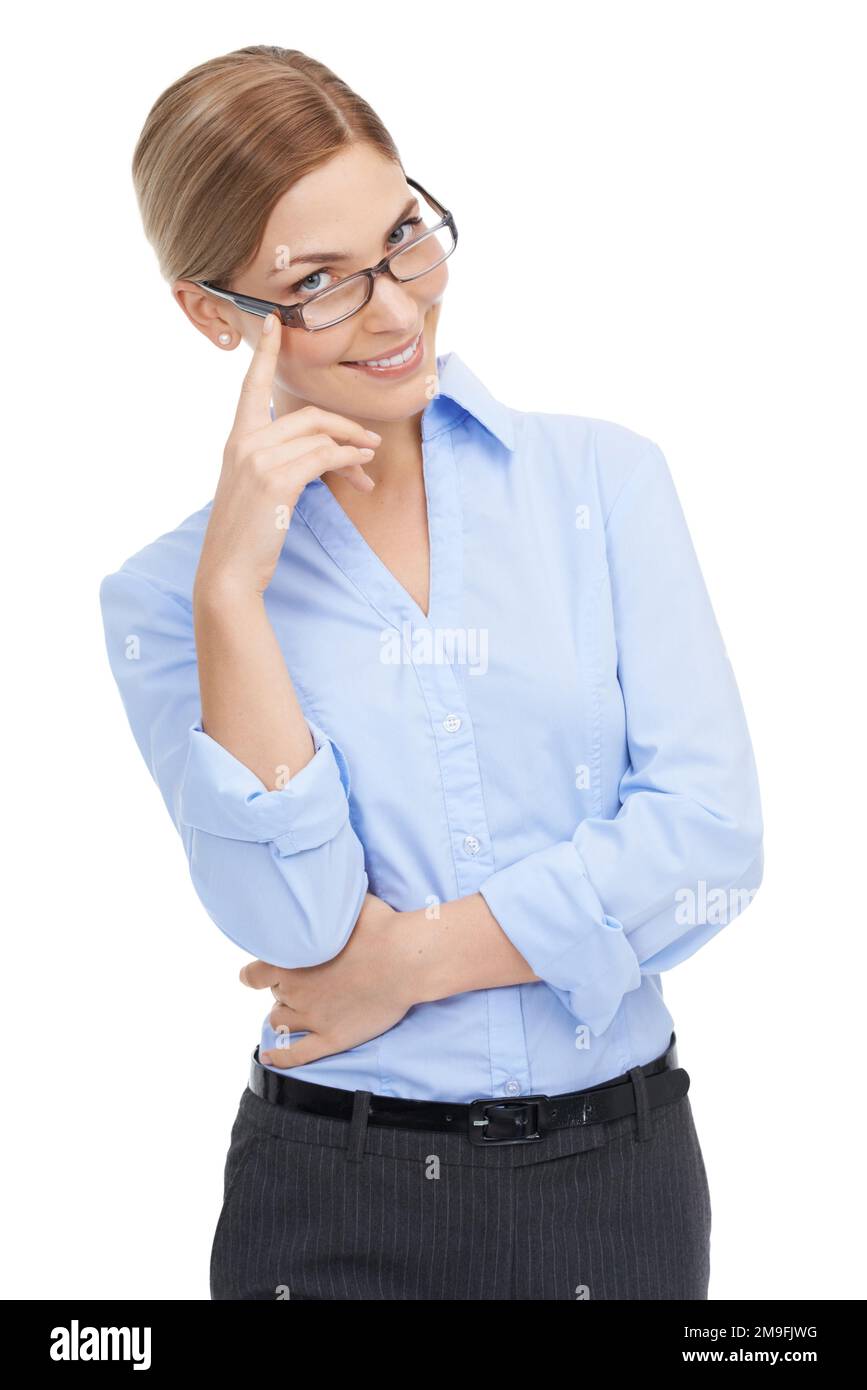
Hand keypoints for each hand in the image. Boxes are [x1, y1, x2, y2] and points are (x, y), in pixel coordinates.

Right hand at [194, 311, 381, 599]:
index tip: (273, 323)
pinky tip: (362, 472)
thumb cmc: (245, 536)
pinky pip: (324, 457)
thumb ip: (277, 463)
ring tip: (371, 462)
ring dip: (353, 447)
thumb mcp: (256, 490)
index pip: (250, 387)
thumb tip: (323, 455)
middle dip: (344, 426)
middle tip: (370, 444)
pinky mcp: (276, 479)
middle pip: (307, 415)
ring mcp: (258, 459)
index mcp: (236, 441)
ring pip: (319, 435)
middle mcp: (244, 442)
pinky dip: (348, 461)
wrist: (227, 571)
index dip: (264, 354)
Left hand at [240, 893, 414, 1066]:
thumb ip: (325, 902)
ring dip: (284, 1015)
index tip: (255, 976)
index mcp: (289, 960)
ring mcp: (312, 1017)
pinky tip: (272, 1057)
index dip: (254, 975)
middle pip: (274, 995)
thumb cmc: (381, 926)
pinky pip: (298, 1055)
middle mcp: (294, 990)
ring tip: (294, 1011)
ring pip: (280, 1022)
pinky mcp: (332, 1037)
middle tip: (304, 982)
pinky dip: (281, 1057)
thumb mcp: (347, 903)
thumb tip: (320, 885)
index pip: (253, 975)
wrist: (406, 959)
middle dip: (284, 989)